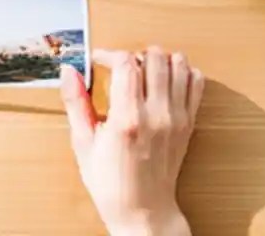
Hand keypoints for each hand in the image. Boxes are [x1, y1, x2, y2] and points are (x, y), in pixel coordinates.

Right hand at [60, 47, 204, 235]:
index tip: (99, 60)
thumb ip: (76, 103)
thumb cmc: (111, 184)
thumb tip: (69, 72)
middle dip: (135, 55)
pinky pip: (196, 83)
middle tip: (122, 68)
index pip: (126, 63)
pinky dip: (183, 73)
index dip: (109, 54)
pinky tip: (166, 82)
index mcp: (127, 120)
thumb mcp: (84, 143)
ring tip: (144, 73)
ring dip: (160, 61)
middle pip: (155, 57)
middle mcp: (156, 115)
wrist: (143, 211)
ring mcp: (177, 118)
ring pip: (179, 64)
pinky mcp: (189, 123)